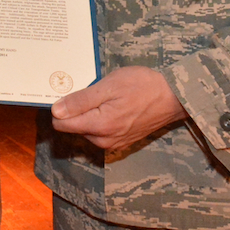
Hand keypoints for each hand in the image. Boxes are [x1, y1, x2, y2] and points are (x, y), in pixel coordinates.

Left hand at [51, 66, 185, 150]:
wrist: (174, 97)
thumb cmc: (142, 86)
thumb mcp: (109, 86)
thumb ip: (80, 101)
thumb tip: (56, 111)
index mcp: (99, 126)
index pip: (62, 124)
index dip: (60, 107)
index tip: (68, 92)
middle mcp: (104, 141)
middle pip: (74, 127)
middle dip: (77, 110)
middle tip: (91, 89)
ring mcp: (114, 143)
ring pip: (87, 129)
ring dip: (90, 114)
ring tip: (105, 95)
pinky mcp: (122, 142)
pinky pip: (101, 132)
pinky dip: (101, 119)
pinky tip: (113, 104)